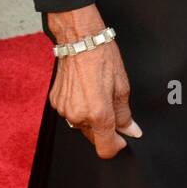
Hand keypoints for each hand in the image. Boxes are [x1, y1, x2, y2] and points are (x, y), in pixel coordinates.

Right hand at [46, 5, 141, 159]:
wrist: (79, 38)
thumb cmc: (101, 57)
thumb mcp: (122, 86)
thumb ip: (125, 115)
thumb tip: (131, 130)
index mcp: (98, 114)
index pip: (106, 149)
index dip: (117, 145)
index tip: (122, 137)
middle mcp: (78, 115)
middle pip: (94, 137)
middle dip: (104, 127)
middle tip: (109, 103)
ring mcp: (64, 109)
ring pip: (81, 125)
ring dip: (90, 117)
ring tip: (95, 92)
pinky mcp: (56, 101)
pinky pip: (70, 113)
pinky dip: (78, 107)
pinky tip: (84, 89)